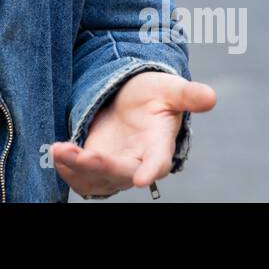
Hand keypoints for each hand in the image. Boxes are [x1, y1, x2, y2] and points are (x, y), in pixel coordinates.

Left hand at [52, 71, 216, 197]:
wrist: (130, 100)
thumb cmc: (153, 95)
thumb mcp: (169, 88)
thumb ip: (187, 94)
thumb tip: (211, 96)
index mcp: (159, 144)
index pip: (158, 162)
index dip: (151, 170)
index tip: (142, 178)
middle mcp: (137, 161)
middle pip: (121, 173)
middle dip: (102, 167)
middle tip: (84, 154)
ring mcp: (114, 166)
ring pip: (97, 179)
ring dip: (78, 170)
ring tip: (60, 150)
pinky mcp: (94, 165)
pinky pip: (82, 179)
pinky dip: (68, 171)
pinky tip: (57, 153)